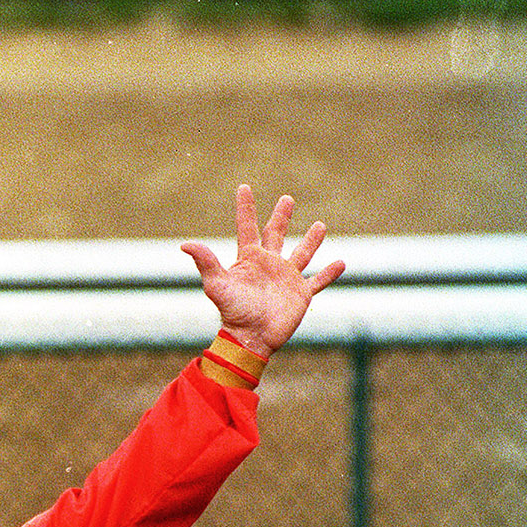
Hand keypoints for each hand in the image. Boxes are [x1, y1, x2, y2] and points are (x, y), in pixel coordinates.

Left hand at [181, 184, 344, 358]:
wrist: (250, 339)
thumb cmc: (232, 312)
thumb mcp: (217, 285)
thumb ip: (206, 262)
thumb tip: (185, 244)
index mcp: (249, 259)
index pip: (247, 227)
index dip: (246, 208)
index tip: (244, 187)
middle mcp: (269, 265)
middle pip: (276, 234)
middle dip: (281, 217)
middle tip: (287, 199)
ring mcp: (286, 279)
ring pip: (301, 254)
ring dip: (311, 241)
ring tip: (320, 226)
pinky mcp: (301, 294)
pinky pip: (318, 281)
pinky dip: (329, 273)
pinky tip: (341, 263)